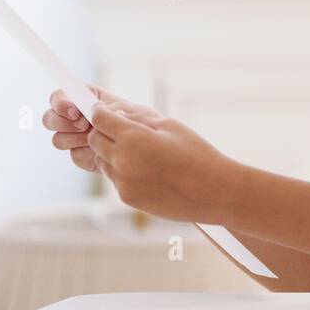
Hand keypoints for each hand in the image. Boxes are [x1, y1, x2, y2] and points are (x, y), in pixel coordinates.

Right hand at [43, 86, 160, 172]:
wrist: (149, 147)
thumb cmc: (142, 122)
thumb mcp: (130, 110)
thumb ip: (110, 108)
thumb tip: (94, 111)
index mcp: (84, 98)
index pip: (59, 97)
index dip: (60, 102)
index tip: (74, 110)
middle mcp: (74, 117)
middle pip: (49, 118)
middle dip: (63, 122)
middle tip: (84, 125)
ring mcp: (75, 137)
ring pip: (58, 139)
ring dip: (77, 139)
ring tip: (98, 138)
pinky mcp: (81, 156)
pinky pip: (75, 156)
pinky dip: (89, 154)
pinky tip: (103, 151)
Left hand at [85, 104, 235, 223]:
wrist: (214, 192)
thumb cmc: (197, 154)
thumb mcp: (171, 126)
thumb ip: (140, 119)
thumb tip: (117, 114)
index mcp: (133, 137)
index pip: (99, 118)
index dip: (102, 112)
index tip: (107, 112)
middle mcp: (122, 160)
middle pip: (95, 140)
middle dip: (105, 132)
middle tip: (126, 132)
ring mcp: (123, 182)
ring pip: (102, 161)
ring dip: (113, 154)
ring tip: (142, 154)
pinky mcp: (128, 198)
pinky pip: (115, 179)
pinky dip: (124, 172)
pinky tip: (148, 171)